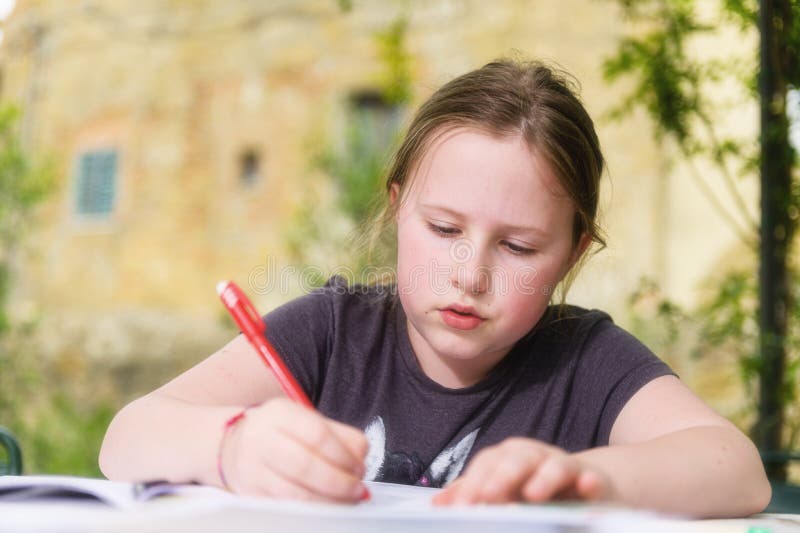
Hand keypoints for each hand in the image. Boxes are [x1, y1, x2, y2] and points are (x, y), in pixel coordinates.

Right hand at [219, 398, 368, 502]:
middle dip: (339, 482)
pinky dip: (311, 510)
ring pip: (295, 493)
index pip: (317, 434)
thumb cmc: (278, 433)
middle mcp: (260, 439)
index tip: (360, 467)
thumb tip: (361, 457)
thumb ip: (338, 435)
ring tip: (347, 500)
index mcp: (279, 413)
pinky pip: (285, 507)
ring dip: (328, 501)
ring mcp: (252, 469)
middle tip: (357, 489)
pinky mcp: (250, 495)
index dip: (344, 455)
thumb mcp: (304, 420)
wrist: (231, 446)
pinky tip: (326, 507)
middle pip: (305, 465)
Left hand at [432, 437, 614, 505]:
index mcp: (508, 458)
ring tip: (532, 494)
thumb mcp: (502, 490)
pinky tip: (587, 486)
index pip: (486, 464)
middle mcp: (534, 456)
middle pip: (516, 459)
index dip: (472, 484)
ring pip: (553, 464)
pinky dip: (589, 481)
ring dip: (543, 477)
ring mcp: (563, 465)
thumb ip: (472, 494)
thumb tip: (437, 505)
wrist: (581, 484)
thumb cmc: (533, 488)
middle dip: (502, 476)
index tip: (461, 509)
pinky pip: (590, 477)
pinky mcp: (591, 479)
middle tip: (489, 498)